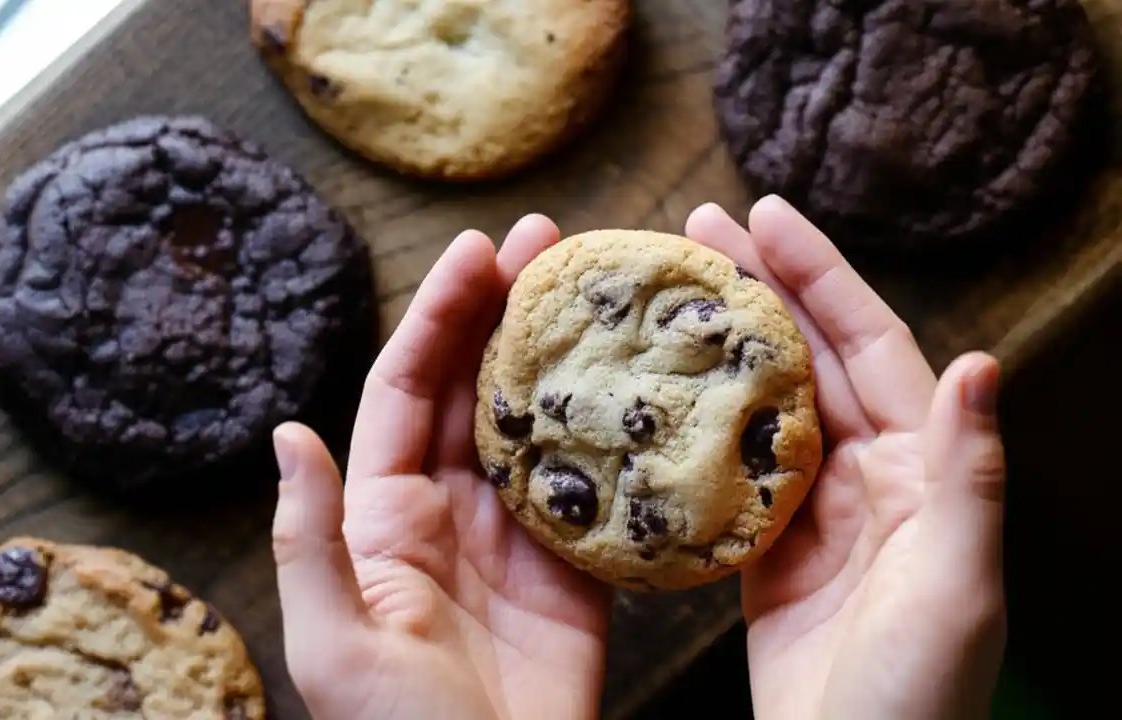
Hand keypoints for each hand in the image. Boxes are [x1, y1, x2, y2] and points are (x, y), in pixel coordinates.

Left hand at [270, 216, 610, 719]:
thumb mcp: (333, 640)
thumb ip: (310, 536)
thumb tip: (286, 432)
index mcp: (383, 514)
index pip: (407, 388)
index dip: (439, 315)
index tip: (478, 251)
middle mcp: (446, 509)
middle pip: (475, 384)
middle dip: (506, 306)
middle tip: (553, 237)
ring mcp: (515, 533)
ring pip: (536, 418)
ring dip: (561, 350)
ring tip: (599, 283)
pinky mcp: (575, 566)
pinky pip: (593, 480)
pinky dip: (613, 427)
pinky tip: (639, 378)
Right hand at [685, 197, 1006, 719]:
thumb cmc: (918, 697)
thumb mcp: (955, 586)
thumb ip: (968, 476)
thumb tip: (979, 364)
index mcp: (921, 472)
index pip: (870, 348)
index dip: (820, 277)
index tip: (765, 216)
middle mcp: (871, 479)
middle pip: (808, 361)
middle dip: (756, 290)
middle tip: (692, 232)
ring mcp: (814, 514)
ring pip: (761, 406)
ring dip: (718, 349)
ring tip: (664, 296)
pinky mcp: (763, 553)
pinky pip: (728, 470)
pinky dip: (693, 425)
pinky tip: (654, 394)